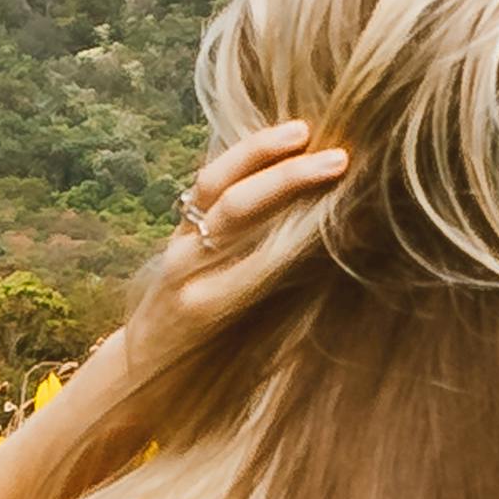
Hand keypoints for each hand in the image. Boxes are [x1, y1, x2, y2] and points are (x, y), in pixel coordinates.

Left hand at [116, 123, 351, 371]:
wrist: (146, 359)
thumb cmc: (207, 366)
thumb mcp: (249, 351)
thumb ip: (282, 304)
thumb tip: (338, 258)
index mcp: (208, 307)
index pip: (263, 258)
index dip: (305, 233)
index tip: (352, 212)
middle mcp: (187, 268)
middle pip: (237, 209)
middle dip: (287, 180)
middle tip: (338, 161)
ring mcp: (177, 242)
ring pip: (213, 184)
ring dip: (259, 153)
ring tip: (302, 131)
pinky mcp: (176, 226)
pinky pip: (206, 183)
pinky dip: (241, 159)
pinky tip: (274, 142)